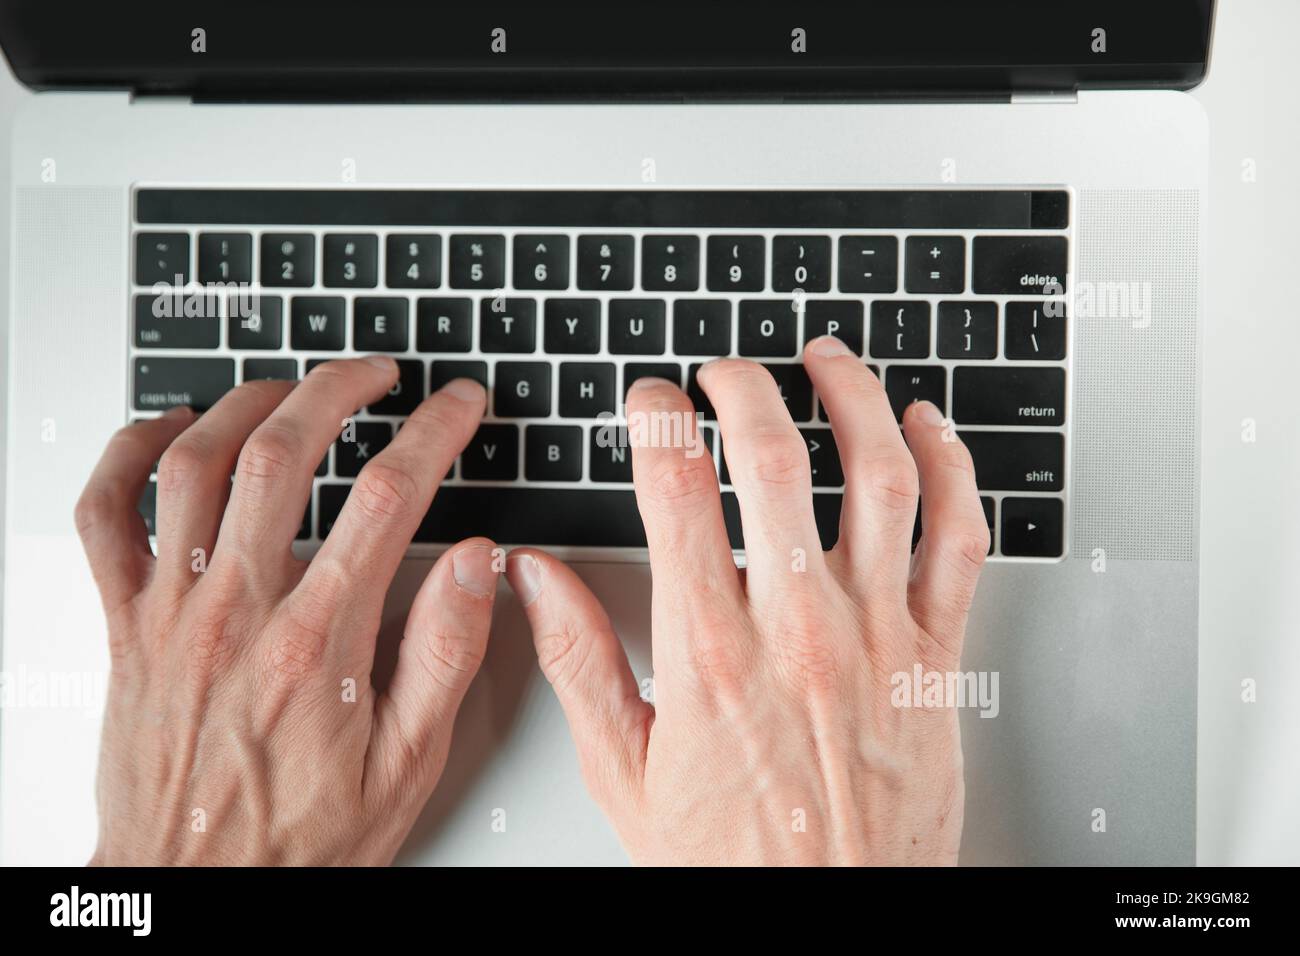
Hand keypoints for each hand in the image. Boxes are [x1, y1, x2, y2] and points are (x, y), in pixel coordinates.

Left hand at [75, 358, 496, 864]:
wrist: (195, 890)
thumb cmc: (298, 839)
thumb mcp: (408, 761)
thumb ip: (447, 652)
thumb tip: (479, 564)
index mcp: (318, 642)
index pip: (388, 497)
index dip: (435, 432)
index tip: (458, 407)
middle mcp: (237, 611)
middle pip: (285, 453)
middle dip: (339, 388)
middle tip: (378, 372)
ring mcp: (173, 611)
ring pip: (195, 464)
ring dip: (248, 403)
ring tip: (292, 387)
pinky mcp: (127, 625)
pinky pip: (104, 517)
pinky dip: (127, 455)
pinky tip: (168, 431)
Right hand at [506, 339, 988, 864]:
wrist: (838, 922)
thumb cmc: (735, 864)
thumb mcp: (626, 774)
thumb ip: (578, 664)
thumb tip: (535, 580)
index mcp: (710, 652)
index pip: (674, 491)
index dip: (656, 421)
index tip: (650, 402)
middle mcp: (798, 629)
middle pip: (772, 460)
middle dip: (741, 387)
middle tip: (722, 371)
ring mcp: (878, 635)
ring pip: (877, 477)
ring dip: (851, 397)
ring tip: (824, 360)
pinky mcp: (939, 655)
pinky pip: (961, 538)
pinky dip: (951, 467)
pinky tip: (926, 429)